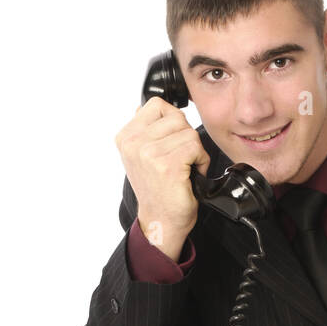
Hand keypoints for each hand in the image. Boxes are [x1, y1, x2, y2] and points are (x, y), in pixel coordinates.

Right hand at [114, 96, 207, 253]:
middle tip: (180, 160)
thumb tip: (149, 105)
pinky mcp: (166, 165)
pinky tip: (190, 175)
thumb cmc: (158, 189)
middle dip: (186, 137)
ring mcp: (148, 153)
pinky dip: (200, 161)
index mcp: (126, 137)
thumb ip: (145, 129)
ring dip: (195, 151)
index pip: (157, 104)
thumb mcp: (142, 155)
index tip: (171, 144)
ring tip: (184, 168)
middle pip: (177, 117)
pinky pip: (195, 147)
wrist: (161, 220)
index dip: (173, 122)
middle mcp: (133, 143)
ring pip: (189, 132)